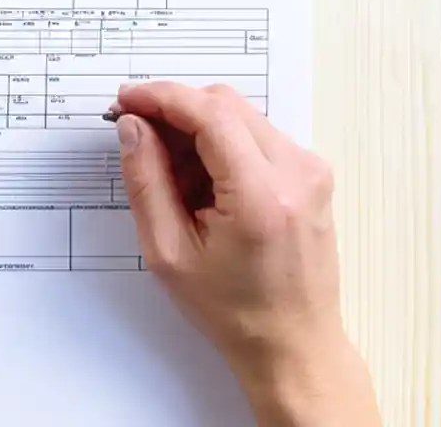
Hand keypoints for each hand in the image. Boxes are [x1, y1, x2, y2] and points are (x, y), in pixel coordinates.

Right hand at [114, 82, 378, 426]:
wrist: (294, 343)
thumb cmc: (232, 310)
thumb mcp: (169, 253)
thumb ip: (147, 182)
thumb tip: (133, 127)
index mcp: (261, 196)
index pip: (209, 114)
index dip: (162, 97)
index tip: (127, 99)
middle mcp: (296, 172)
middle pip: (226, 105)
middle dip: (175, 110)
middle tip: (137, 134)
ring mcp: (311, 170)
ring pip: (242, 115)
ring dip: (198, 128)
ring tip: (171, 174)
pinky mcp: (313, 173)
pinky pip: (258, 134)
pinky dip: (222, 143)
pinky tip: (202, 182)